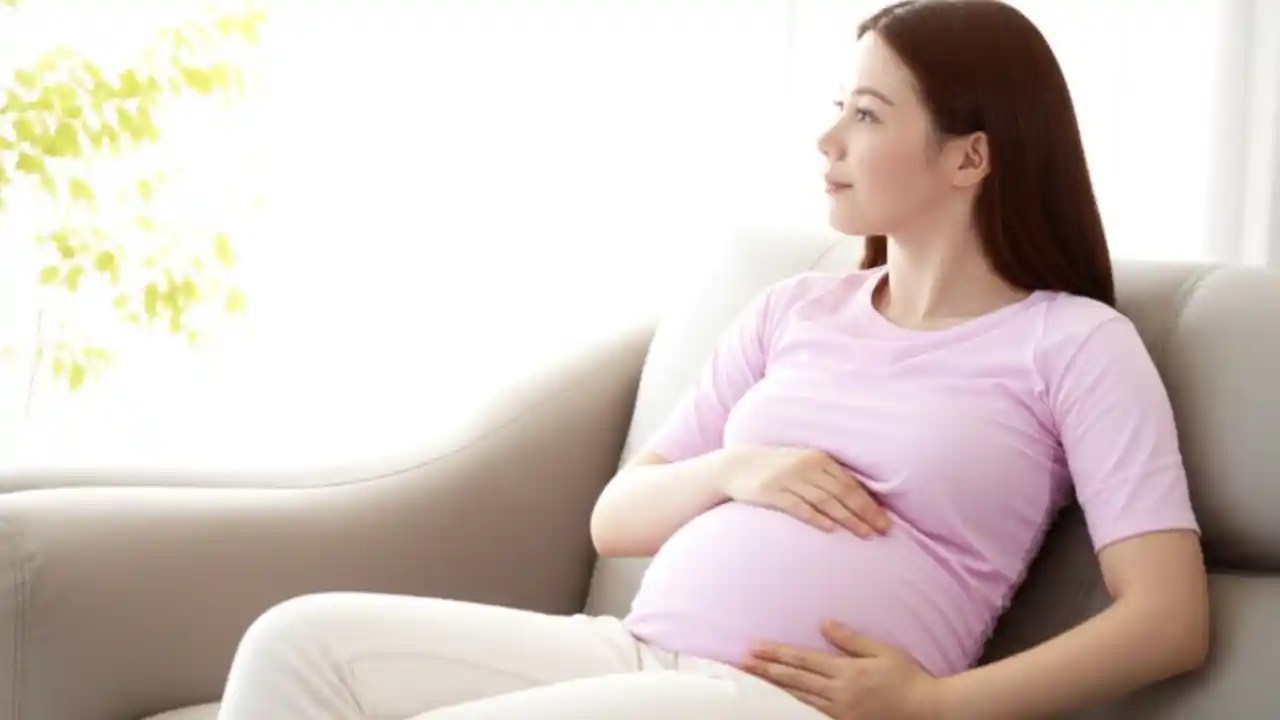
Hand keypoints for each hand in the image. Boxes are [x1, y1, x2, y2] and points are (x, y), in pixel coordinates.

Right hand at [719, 446, 891, 537]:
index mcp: (818, 458)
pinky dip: (816, 518)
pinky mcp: (772, 492)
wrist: (737, 465)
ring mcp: (789, 479)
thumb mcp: (803, 464)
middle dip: (866, 513)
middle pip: (843, 492)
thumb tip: (858, 499)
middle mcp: (806, 466)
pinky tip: (831, 529)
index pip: (851, 483)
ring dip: (848, 519)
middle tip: (884, 531)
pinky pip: (799, 506)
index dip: (870, 503)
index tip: (886, 521)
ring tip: (865, 535)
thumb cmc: (776, 468)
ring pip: (826, 501)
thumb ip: (826, 477)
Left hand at [740, 619, 943, 719]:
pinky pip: (813, 713)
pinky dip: (794, 706)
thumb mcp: (883, 651)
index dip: (777, 654)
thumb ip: (851, 639)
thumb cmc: (908, 677)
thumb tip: (824, 623)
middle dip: (767, 670)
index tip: (756, 648)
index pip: (803, 661)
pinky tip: (781, 702)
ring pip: (799, 699)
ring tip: (755, 678)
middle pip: (794, 680)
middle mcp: (839, 693)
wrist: (928, 711)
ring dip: (775, 688)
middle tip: (744, 662)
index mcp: (846, 672)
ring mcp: (840, 712)